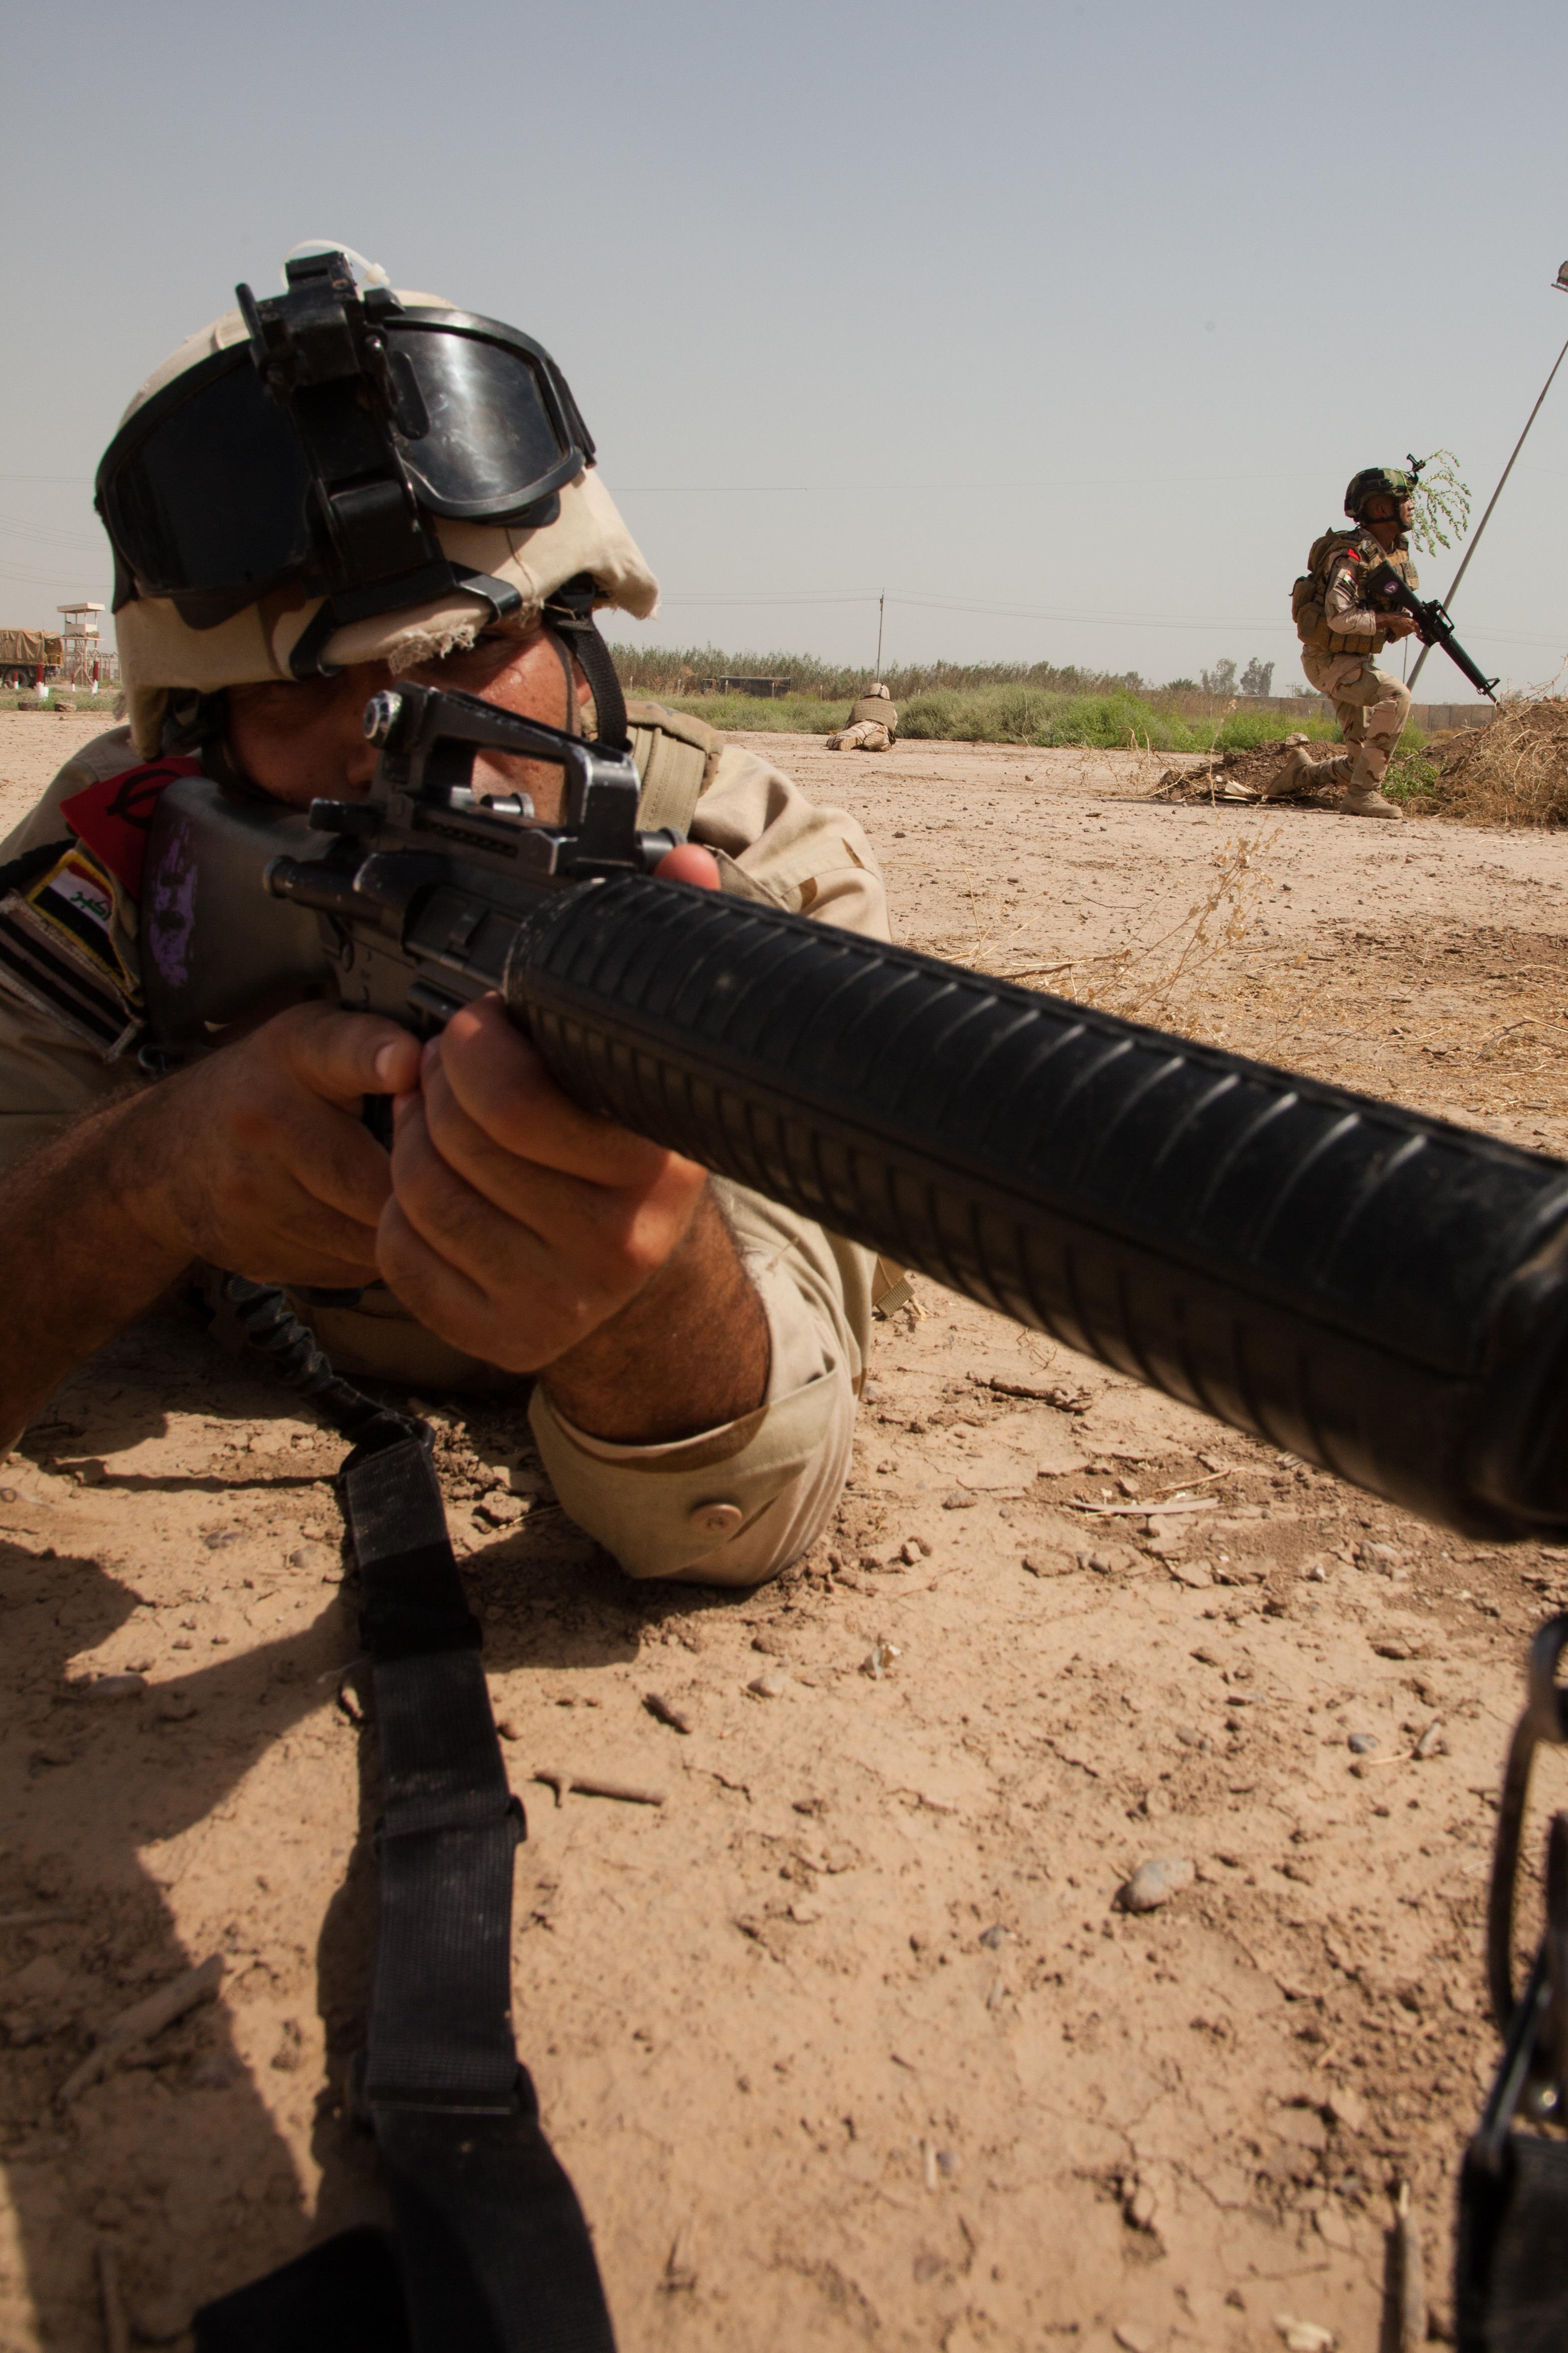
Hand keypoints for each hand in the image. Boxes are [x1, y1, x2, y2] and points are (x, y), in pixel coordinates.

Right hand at [118, 1002, 421, 1285]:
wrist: (163, 1161)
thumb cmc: (265, 1092)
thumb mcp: (310, 1043)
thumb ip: (377, 1045)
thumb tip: (460, 1068)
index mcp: (292, 1055)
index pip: (336, 1050)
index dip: (375, 1056)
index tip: (407, 1062)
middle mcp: (266, 1122)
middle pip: (377, 1180)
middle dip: (422, 1187)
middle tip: (449, 1180)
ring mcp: (255, 1197)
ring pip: (369, 1236)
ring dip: (400, 1227)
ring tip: (405, 1203)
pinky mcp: (259, 1253)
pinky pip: (349, 1270)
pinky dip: (368, 1254)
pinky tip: (357, 1225)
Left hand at [375, 839, 770, 1435]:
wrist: (646, 1276)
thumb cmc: (633, 1146)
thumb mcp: (656, 1055)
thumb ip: (662, 954)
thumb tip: (687, 862)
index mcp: (655, 1171)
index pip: (520, 1104)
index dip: (477, 1047)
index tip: (480, 1021)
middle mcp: (611, 1246)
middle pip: (457, 1140)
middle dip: (437, 1083)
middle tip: (449, 1062)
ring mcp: (553, 1299)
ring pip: (420, 1193)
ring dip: (411, 1139)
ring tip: (435, 1113)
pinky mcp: (498, 1335)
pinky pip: (402, 1255)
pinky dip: (400, 1211)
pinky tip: (433, 1181)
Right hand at [1384, 613, 1419, 639]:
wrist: (1392, 620)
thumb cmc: (1398, 616)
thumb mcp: (1406, 614)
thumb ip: (1409, 618)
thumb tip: (1409, 618)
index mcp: (1413, 623)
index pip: (1418, 629)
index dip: (1419, 633)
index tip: (1421, 636)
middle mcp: (1411, 629)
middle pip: (1410, 630)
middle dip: (1408, 628)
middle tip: (1403, 624)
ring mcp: (1405, 633)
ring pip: (1405, 632)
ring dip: (1403, 630)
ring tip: (1399, 625)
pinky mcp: (1400, 635)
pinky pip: (1400, 634)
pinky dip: (1399, 632)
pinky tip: (1396, 628)